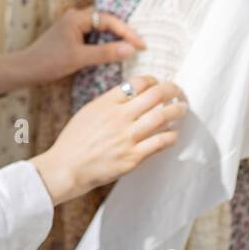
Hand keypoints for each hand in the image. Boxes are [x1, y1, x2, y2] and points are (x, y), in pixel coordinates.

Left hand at [0, 6, 145, 95]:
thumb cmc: (48, 61)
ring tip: (131, 48)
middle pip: (106, 21)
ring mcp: (72, 27)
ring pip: (100, 29)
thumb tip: (131, 49)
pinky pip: (93, 36)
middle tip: (140, 45)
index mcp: (78, 17)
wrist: (24, 69)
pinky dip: (105, 43)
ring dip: (115, 37)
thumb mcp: (79, 58)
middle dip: (124, 32)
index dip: (127, 32)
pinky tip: (112, 52)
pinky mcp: (70, 37)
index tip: (141, 45)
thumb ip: (106, 53)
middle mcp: (76, 17)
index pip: (110, 20)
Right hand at [30, 75, 186, 204]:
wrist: (65, 168)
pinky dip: (172, 136)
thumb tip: (131, 95)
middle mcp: (119, 117)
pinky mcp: (132, 157)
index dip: (154, 81)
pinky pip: (160, 142)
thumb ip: (109, 102)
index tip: (158, 85)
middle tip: (179, 93)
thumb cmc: (73, 141)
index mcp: (106, 103)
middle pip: (155, 95)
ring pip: (163, 116)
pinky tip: (174, 134)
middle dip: (173, 90)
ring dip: (178, 110)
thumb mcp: (88, 112)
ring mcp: (127, 137)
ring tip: (182, 109)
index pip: (138, 82)